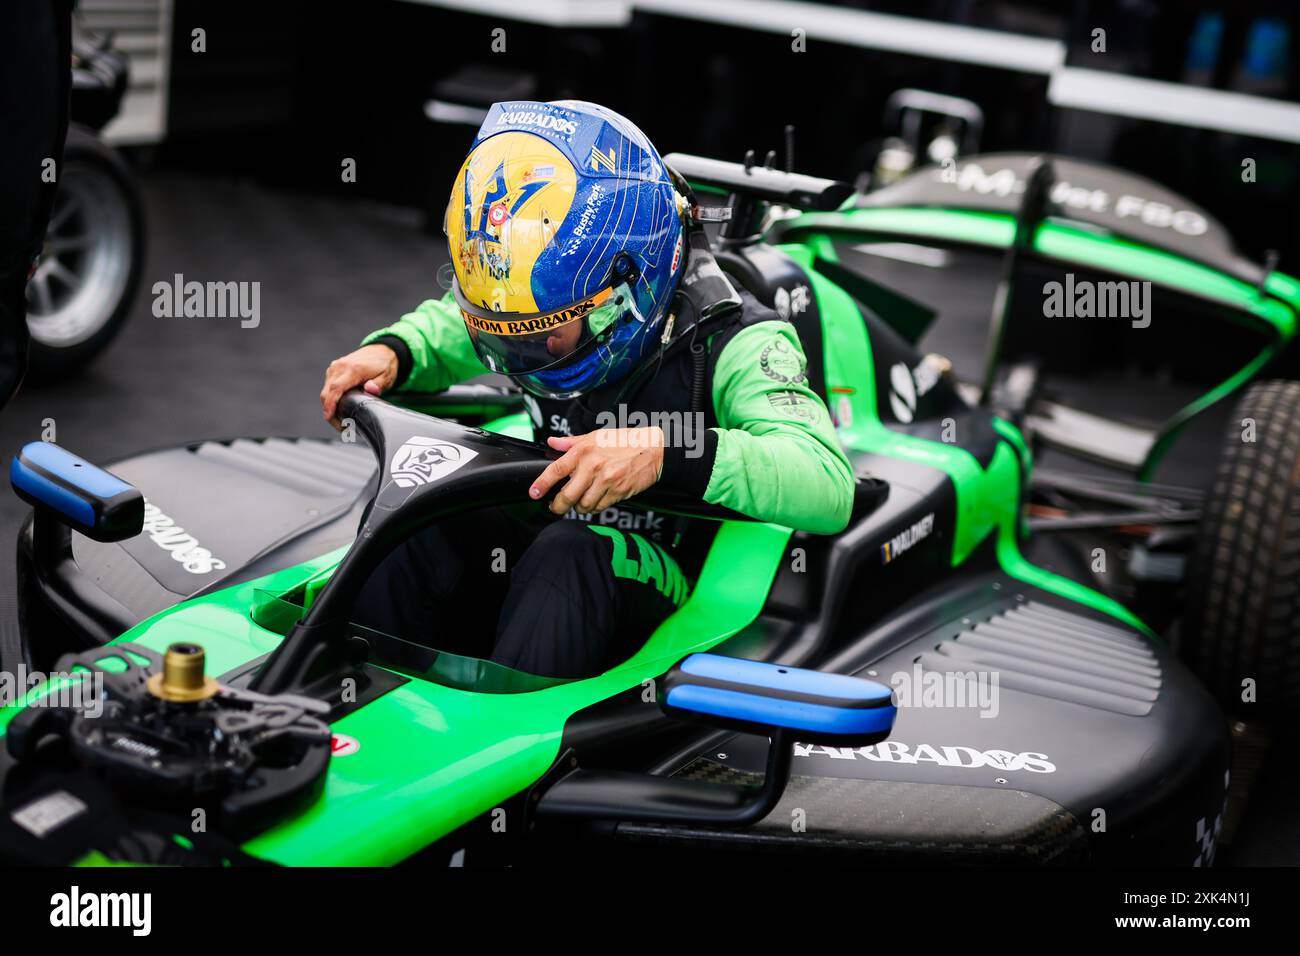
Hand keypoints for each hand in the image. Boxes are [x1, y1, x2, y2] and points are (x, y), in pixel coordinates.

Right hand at [320, 344, 398, 427]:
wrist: (381, 351)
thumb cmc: (384, 365)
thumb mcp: (386, 376)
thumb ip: (378, 384)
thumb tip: (370, 389)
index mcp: (353, 369)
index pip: (336, 388)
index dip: (331, 404)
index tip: (329, 417)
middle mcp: (340, 367)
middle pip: (327, 392)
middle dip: (330, 412)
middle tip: (342, 427)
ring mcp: (334, 368)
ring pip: (325, 391)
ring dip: (330, 407)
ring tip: (342, 421)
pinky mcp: (333, 370)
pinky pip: (327, 387)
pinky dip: (330, 399)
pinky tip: (340, 409)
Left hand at [530, 428, 664, 515]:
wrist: (654, 449)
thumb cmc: (625, 441)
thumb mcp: (596, 435)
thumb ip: (572, 442)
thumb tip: (552, 443)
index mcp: (584, 451)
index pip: (556, 469)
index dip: (542, 483)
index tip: (534, 493)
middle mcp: (593, 466)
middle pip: (567, 496)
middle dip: (558, 506)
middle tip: (555, 506)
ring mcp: (606, 481)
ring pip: (584, 505)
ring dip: (579, 507)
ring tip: (580, 502)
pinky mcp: (618, 492)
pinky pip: (600, 507)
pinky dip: (595, 507)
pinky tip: (597, 499)